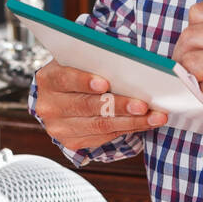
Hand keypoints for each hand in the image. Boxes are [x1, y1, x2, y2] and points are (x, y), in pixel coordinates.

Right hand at [33, 60, 167, 151]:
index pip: (65, 79)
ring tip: (154, 117)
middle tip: (143, 105)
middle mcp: (49, 106)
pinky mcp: (72, 142)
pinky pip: (104, 137)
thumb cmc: (77, 72)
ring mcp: (59, 127)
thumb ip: (94, 59)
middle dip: (118, 105)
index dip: (84, 81)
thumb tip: (128, 59)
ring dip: (131, 122)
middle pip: (86, 106)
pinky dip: (127, 129)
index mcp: (48, 79)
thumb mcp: (79, 60)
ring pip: (99, 125)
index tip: (105, 83)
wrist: (61, 97)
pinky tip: (144, 123)